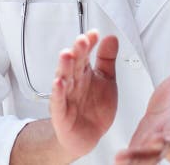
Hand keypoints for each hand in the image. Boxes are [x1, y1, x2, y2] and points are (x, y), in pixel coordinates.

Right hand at [50, 30, 118, 161]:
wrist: (86, 136)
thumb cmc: (94, 107)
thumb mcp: (106, 80)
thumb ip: (107, 59)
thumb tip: (111, 38)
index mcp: (84, 72)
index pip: (85, 53)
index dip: (89, 43)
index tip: (94, 34)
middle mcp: (74, 82)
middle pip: (74, 64)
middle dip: (77, 51)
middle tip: (82, 40)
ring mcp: (66, 96)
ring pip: (64, 79)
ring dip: (64, 67)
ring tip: (67, 55)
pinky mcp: (61, 114)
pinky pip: (58, 102)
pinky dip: (58, 92)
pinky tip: (59, 82)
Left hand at [115, 52, 169, 164]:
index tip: (162, 140)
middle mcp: (164, 139)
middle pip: (157, 152)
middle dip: (146, 155)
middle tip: (131, 157)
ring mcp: (150, 147)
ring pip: (142, 158)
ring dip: (132, 160)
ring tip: (119, 161)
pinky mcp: (138, 149)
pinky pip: (131, 159)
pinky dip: (124, 161)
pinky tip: (115, 161)